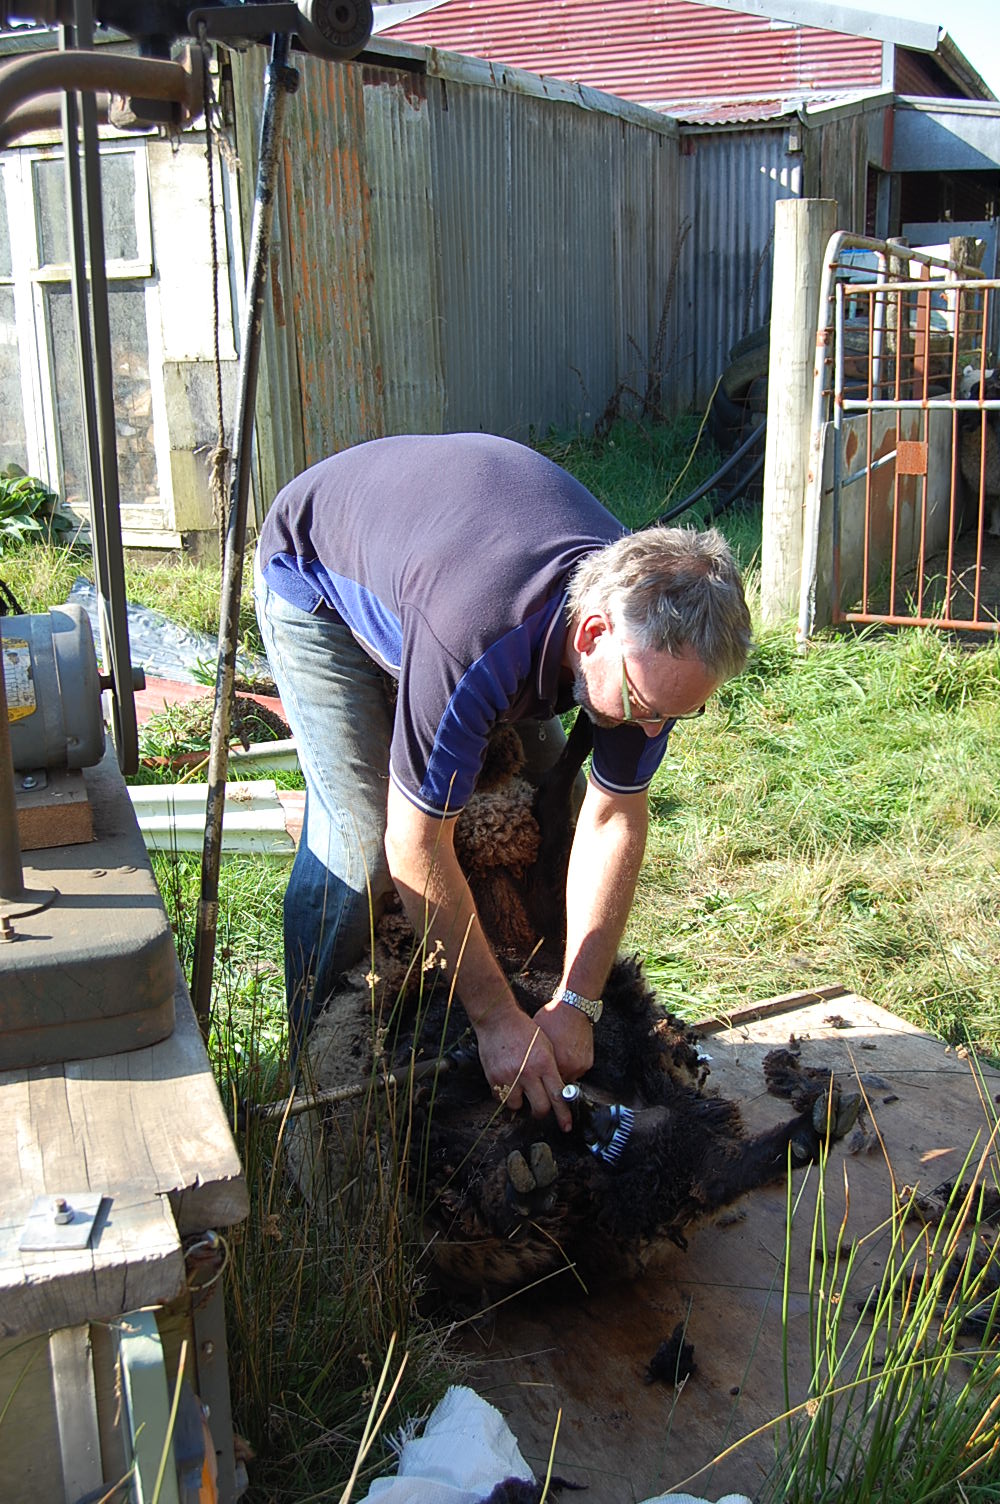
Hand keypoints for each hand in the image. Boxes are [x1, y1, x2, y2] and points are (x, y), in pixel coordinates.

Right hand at [474, 1004, 571, 1129]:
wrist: (498, 1019)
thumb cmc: (524, 1030)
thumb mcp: (546, 1045)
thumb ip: (551, 1069)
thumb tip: (557, 1090)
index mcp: (544, 1063)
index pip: (558, 1096)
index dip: (563, 1114)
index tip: (566, 1126)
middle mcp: (528, 1072)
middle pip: (540, 1107)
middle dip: (540, 1112)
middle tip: (539, 1109)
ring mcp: (509, 1076)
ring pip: (517, 1106)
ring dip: (520, 1102)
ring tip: (519, 1089)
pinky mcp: (494, 1078)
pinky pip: (501, 1098)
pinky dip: (505, 1095)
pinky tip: (508, 1083)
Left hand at [535, 998, 594, 1083]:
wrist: (573, 1008)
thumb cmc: (551, 1019)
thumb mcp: (535, 1037)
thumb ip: (532, 1056)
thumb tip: (523, 1068)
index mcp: (551, 1062)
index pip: (542, 1083)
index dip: (538, 1081)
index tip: (535, 1082)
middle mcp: (567, 1067)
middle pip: (556, 1085)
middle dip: (550, 1082)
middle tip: (545, 1076)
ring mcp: (579, 1066)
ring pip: (567, 1079)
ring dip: (561, 1074)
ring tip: (556, 1062)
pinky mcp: (587, 1063)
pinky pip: (577, 1072)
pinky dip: (571, 1067)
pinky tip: (566, 1056)